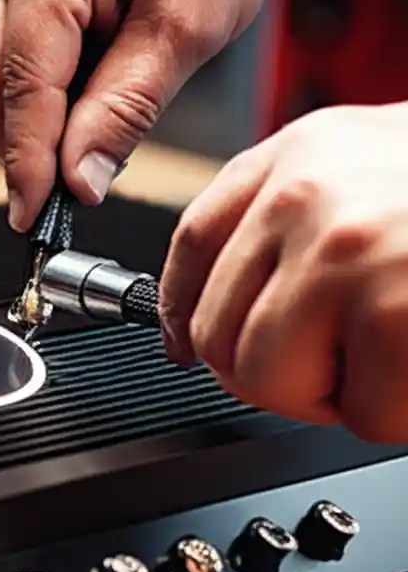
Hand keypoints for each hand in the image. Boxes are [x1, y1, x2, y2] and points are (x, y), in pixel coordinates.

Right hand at [0, 0, 289, 230]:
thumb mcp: (186, 27)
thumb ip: (126, 109)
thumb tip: (79, 177)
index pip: (23, 87)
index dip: (28, 162)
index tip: (35, 214)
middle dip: (25, 145)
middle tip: (70, 187)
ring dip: (32, 119)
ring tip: (93, 125)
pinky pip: (4, 55)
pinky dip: (38, 92)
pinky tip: (81, 94)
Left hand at [160, 103, 407, 442]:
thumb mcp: (369, 162)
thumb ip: (285, 219)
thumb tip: (196, 317)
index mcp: (298, 156)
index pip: (191, 247)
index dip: (184, 314)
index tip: (191, 346)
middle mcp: (309, 199)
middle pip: (220, 334)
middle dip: (279, 369)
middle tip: (344, 359)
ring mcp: (350, 255)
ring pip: (271, 380)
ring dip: (335, 394)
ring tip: (395, 360)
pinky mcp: (401, 315)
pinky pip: (359, 414)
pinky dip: (397, 414)